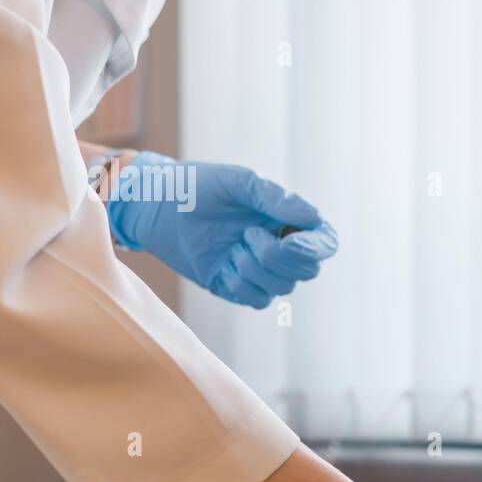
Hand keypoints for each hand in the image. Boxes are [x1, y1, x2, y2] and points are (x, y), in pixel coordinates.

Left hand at [106, 151, 337, 307]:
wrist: (157, 207)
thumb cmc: (199, 186)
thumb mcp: (238, 182)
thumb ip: (275, 197)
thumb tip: (311, 217)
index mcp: (289, 219)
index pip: (324, 243)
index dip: (316, 248)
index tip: (291, 242)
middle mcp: (281, 247)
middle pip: (307, 270)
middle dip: (279, 257)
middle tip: (248, 233)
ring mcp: (261, 270)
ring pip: (282, 287)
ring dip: (255, 267)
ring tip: (232, 245)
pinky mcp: (239, 287)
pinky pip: (257, 299)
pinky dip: (242, 283)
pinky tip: (225, 264)